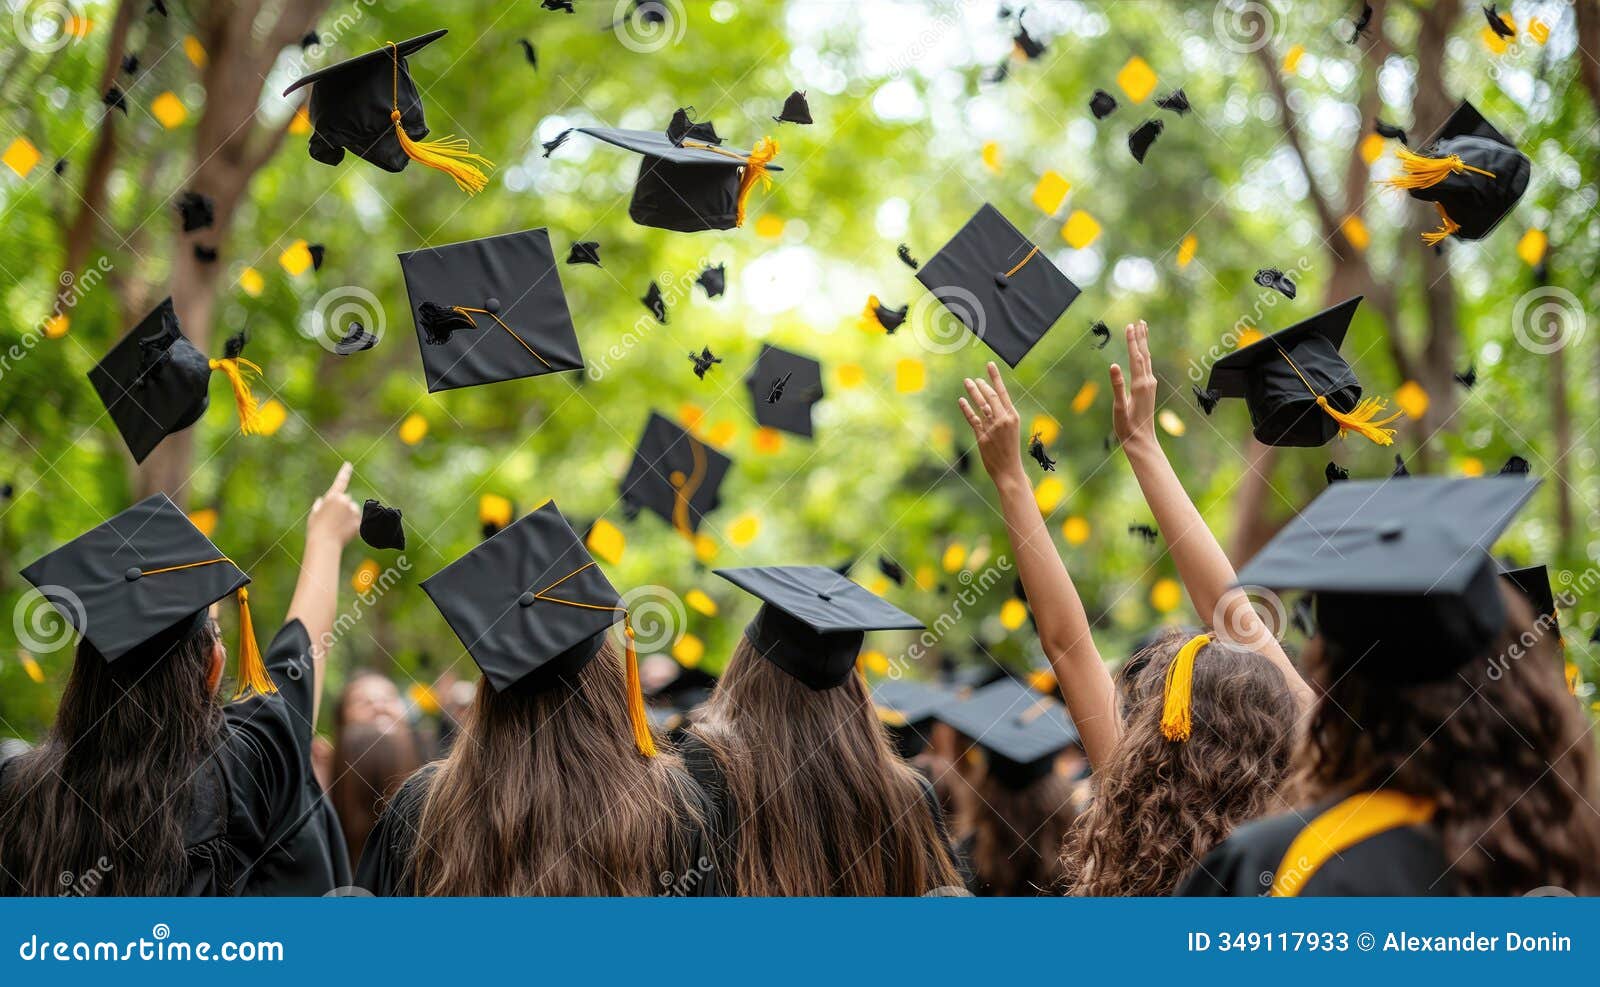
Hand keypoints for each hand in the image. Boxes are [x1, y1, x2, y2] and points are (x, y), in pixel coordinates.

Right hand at [306, 461, 360, 549]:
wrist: (324, 543)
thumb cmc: (316, 529)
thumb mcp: (314, 515)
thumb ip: (319, 506)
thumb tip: (321, 501)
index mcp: (332, 496)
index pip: (340, 482)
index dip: (345, 472)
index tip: (349, 464)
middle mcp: (345, 500)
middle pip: (346, 500)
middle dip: (343, 507)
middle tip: (333, 519)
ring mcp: (353, 511)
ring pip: (353, 511)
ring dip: (348, 516)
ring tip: (338, 527)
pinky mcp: (359, 521)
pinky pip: (356, 521)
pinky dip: (352, 525)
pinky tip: (344, 532)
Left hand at [958, 362, 1024, 483]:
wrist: (1009, 470)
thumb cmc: (1010, 450)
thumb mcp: (1011, 430)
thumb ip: (1002, 417)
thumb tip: (990, 405)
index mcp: (1013, 416)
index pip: (1002, 392)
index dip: (995, 377)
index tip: (989, 365)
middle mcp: (1003, 420)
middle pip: (990, 396)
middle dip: (981, 385)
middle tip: (973, 379)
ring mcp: (992, 428)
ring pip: (980, 405)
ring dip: (973, 392)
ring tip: (967, 382)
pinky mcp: (982, 437)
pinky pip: (972, 419)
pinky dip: (966, 409)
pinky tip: (961, 400)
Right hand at [1110, 321, 1156, 450]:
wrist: (1141, 439)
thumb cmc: (1127, 426)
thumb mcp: (1118, 406)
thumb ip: (1117, 385)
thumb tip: (1113, 365)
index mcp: (1140, 384)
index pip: (1135, 357)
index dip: (1132, 341)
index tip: (1129, 326)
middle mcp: (1148, 382)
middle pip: (1144, 355)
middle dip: (1141, 338)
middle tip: (1140, 322)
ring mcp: (1150, 385)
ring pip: (1147, 360)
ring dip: (1144, 345)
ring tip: (1143, 331)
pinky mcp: (1149, 390)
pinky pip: (1146, 367)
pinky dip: (1143, 356)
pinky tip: (1142, 354)